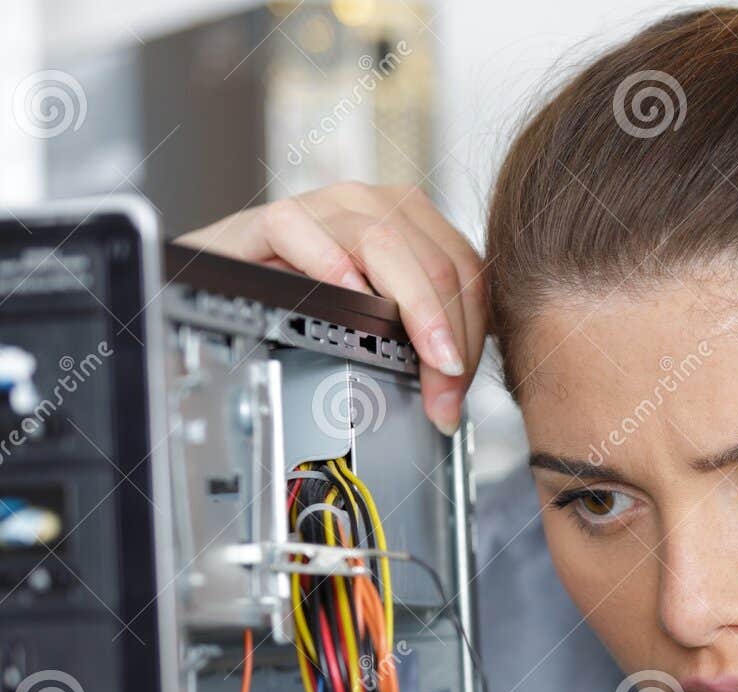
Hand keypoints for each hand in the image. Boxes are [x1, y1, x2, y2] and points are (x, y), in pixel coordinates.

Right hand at [177, 182, 485, 434]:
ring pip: (387, 244)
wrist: (219, 280)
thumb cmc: (299, 299)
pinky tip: (349, 306)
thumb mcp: (372, 319)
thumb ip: (419, 336)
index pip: (467, 270)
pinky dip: (332, 269)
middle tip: (445, 394)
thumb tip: (453, 392)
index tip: (460, 386)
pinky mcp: (272, 220)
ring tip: (424, 363)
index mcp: (409, 223)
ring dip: (415, 312)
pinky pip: (306, 233)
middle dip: (449, 336)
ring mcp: (323, 207)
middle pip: (438, 261)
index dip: (474, 332)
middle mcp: (371, 206)